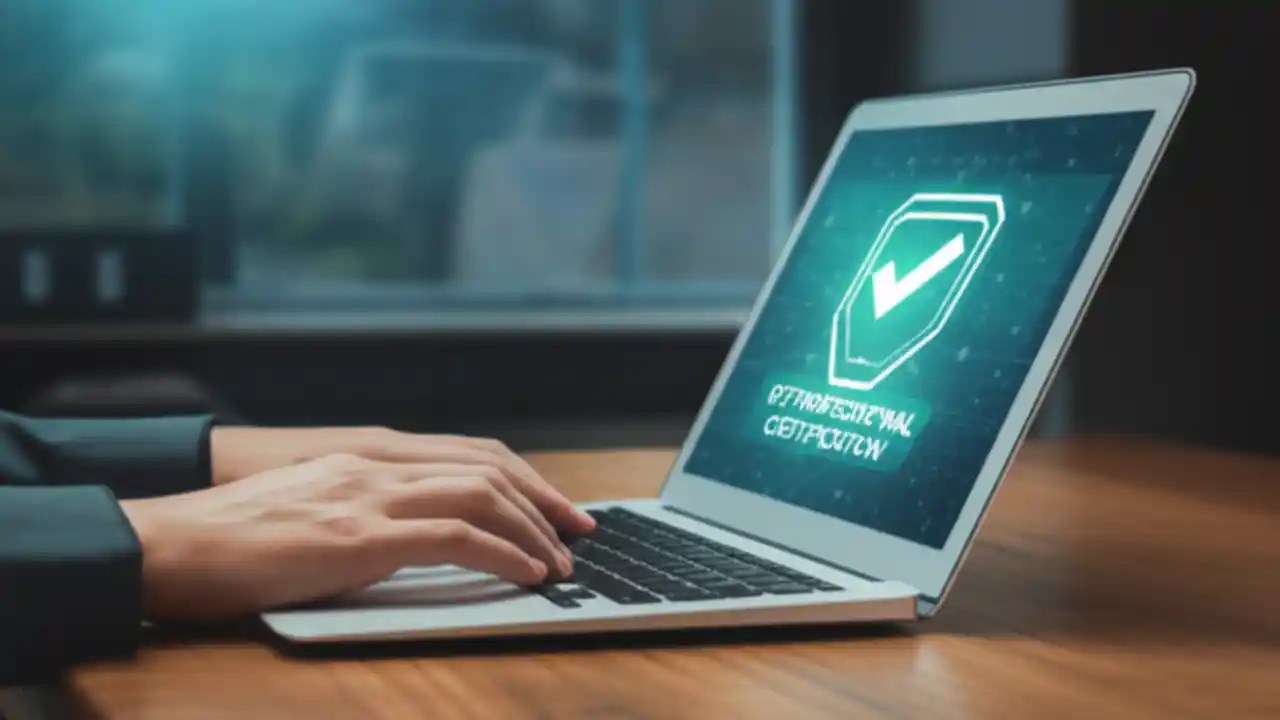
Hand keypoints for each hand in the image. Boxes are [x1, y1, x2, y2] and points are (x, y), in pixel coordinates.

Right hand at [210, 426, 594, 536]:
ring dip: (532, 529)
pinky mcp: (359, 537)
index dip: (522, 478)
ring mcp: (369, 497)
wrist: (171, 544)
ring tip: (559, 563)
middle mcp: (375, 466)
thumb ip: (363, 511)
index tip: (556, 506)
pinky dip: (502, 552)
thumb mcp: (311, 509)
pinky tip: (525, 573)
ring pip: (480, 495)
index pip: (467, 454)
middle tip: (580, 532)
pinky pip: (454, 537)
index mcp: (366, 458)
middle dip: (544, 500)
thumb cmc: (232, 540)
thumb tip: (408, 536)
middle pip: (487, 468)